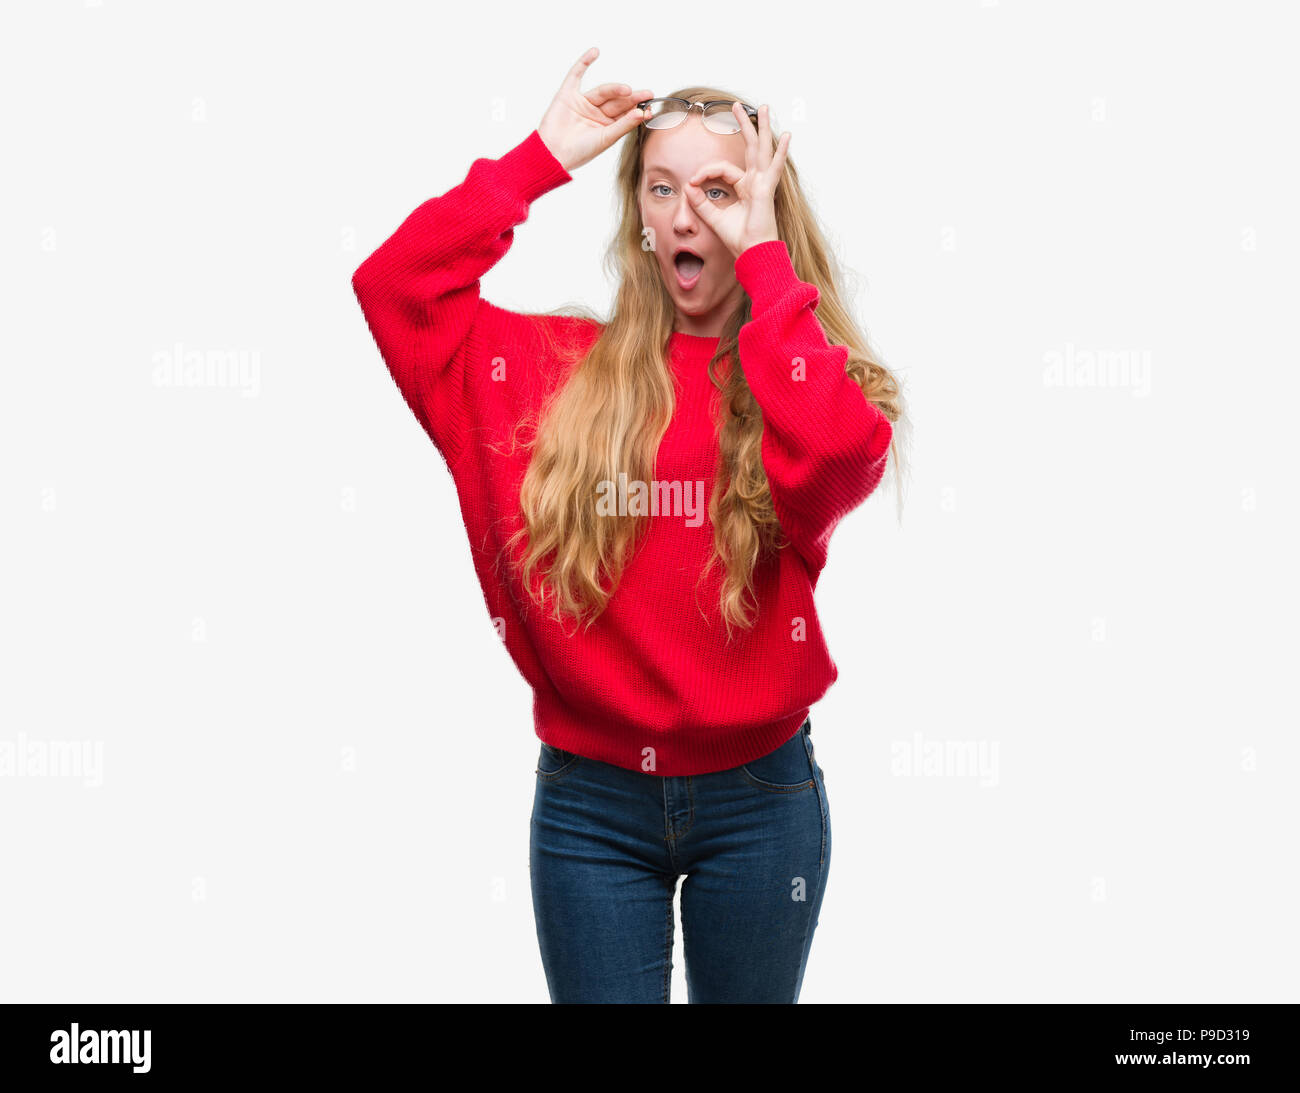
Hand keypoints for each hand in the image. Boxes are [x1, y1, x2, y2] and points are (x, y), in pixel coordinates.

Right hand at [537, 46, 651, 173]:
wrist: (553, 155)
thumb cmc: (579, 152)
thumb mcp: (606, 139)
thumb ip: (623, 125)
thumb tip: (641, 112)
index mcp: (607, 126)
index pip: (625, 113)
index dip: (637, 109)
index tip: (650, 107)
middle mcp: (596, 113)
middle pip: (616, 101)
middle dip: (630, 98)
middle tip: (646, 94)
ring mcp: (582, 102)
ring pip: (603, 91)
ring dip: (614, 88)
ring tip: (627, 89)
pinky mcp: (567, 95)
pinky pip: (576, 75)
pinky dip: (584, 62)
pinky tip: (595, 52)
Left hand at [684, 103, 790, 259]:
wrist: (752, 253)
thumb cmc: (738, 239)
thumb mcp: (713, 217)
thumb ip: (700, 202)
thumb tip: (687, 186)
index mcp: (744, 187)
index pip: (722, 169)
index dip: (705, 172)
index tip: (692, 182)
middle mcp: (755, 182)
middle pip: (749, 147)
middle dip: (743, 126)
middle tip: (736, 106)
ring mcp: (763, 183)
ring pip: (761, 149)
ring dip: (762, 127)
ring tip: (764, 108)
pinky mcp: (766, 190)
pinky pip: (774, 167)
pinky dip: (781, 152)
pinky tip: (787, 136)